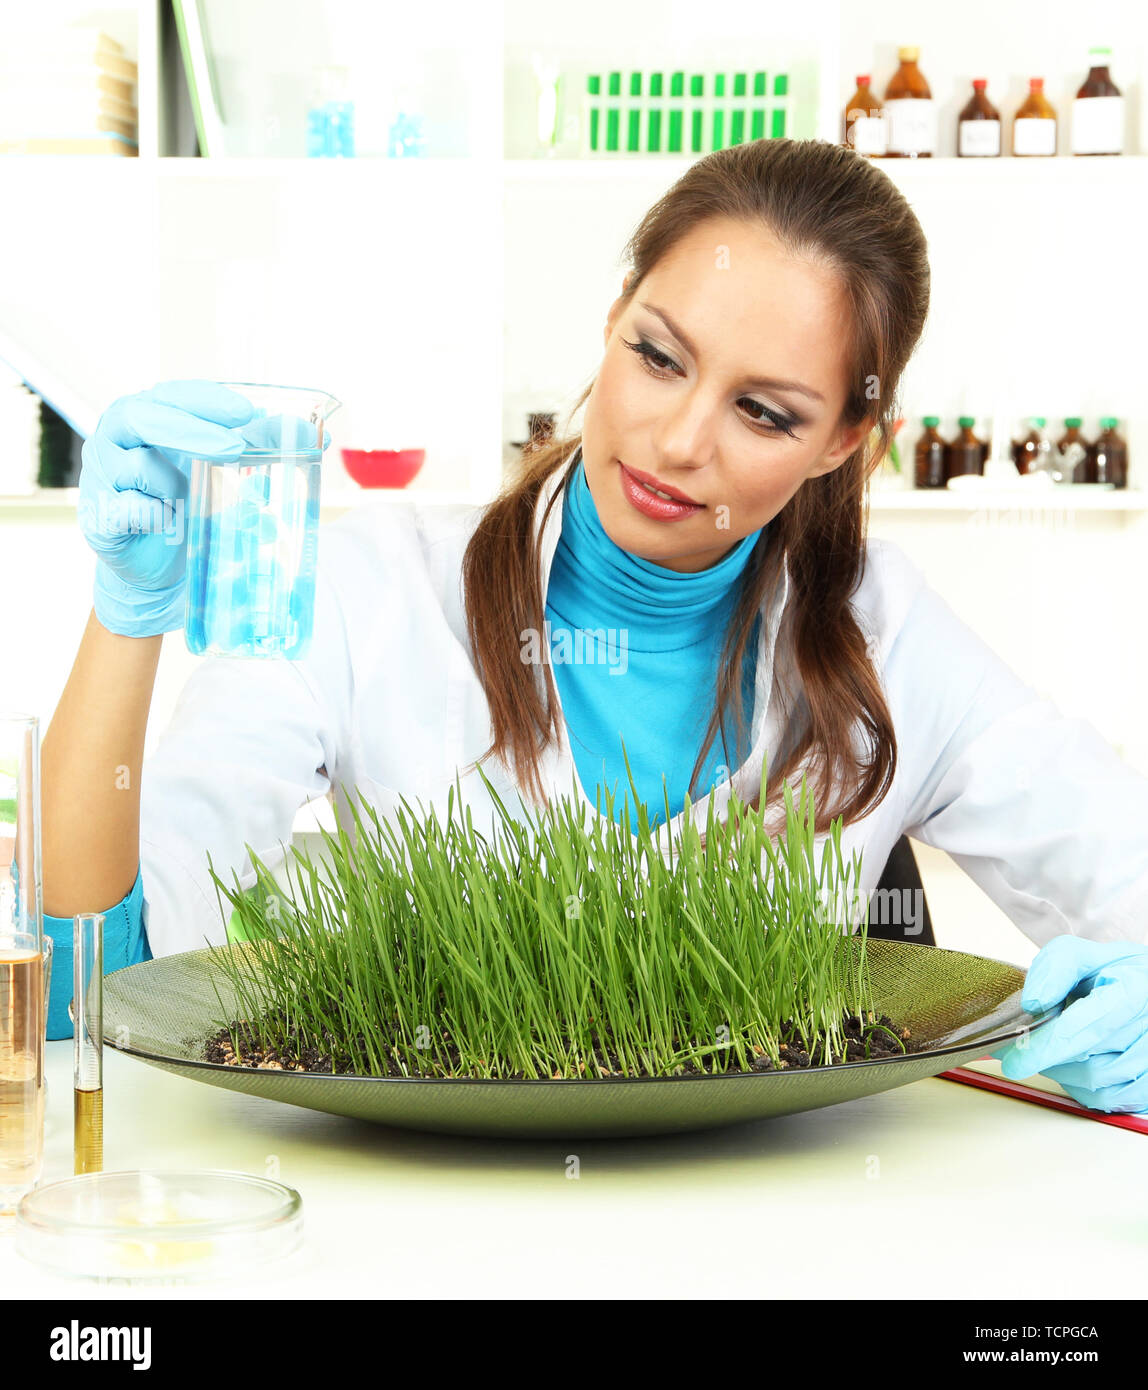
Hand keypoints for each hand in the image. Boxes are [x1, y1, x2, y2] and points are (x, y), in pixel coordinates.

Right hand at [80, 381, 253, 637]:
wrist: (158, 568)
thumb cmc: (190, 507)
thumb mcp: (228, 475)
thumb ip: (263, 449)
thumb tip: (318, 436)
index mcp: (145, 416)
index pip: (171, 394)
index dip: (206, 400)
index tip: (247, 413)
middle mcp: (114, 438)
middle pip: (143, 417)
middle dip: (192, 431)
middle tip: (235, 449)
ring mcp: (100, 475)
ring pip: (138, 466)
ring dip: (174, 486)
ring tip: (186, 502)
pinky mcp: (98, 515)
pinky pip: (128, 508)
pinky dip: (155, 516)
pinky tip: (167, 523)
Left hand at [991, 936, 1147, 1114]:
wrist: (1141, 984)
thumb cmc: (1111, 972)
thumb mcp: (1079, 955)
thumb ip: (1055, 969)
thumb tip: (1034, 1002)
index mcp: (1134, 989)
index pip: (1086, 1027)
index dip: (1046, 1047)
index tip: (1016, 1059)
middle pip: (1089, 1061)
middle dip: (1048, 1058)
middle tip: (1021, 1050)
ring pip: (1097, 1083)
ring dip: (1063, 1071)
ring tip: (1052, 1049)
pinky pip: (1110, 1099)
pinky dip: (1083, 1087)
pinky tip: (1075, 1064)